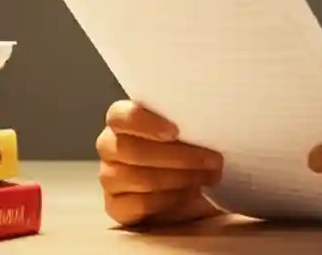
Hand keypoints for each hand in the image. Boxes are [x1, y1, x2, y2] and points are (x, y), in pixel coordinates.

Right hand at [95, 100, 224, 226]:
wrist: (181, 184)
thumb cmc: (182, 146)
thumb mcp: (184, 129)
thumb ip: (184, 122)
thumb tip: (206, 124)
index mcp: (119, 120)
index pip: (121, 116)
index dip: (146, 123)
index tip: (175, 132)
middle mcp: (108, 146)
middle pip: (134, 151)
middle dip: (179, 157)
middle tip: (213, 160)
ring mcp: (108, 177)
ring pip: (141, 179)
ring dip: (181, 178)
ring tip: (208, 176)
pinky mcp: (115, 206)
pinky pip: (142, 204)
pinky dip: (171, 199)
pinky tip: (190, 193)